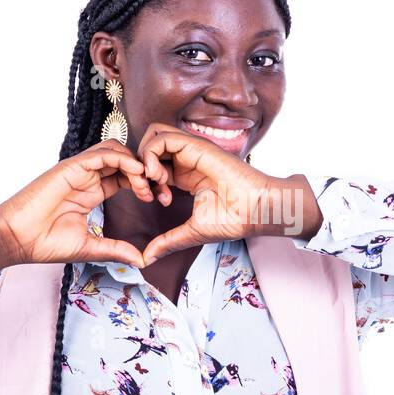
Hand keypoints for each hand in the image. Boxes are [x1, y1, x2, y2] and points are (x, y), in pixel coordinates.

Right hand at [0, 139, 156, 271]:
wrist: (15, 239)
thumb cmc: (44, 243)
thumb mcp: (89, 248)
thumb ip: (114, 250)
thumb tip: (141, 261)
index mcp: (92, 192)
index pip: (125, 177)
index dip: (145, 183)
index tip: (160, 199)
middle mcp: (87, 178)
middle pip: (124, 161)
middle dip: (147, 170)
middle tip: (161, 188)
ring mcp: (79, 170)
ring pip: (116, 151)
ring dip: (137, 162)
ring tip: (149, 181)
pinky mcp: (71, 167)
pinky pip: (102, 153)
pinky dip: (123, 159)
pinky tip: (136, 173)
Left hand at [134, 122, 274, 264]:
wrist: (254, 210)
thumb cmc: (233, 219)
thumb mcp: (191, 231)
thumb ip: (167, 242)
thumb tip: (146, 259)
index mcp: (185, 174)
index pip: (153, 164)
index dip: (144, 181)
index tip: (154, 200)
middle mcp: (186, 158)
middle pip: (149, 144)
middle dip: (139, 166)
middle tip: (146, 189)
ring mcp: (190, 149)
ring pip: (153, 135)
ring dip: (143, 158)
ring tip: (152, 181)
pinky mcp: (195, 145)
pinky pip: (161, 138)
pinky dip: (151, 155)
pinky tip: (159, 177)